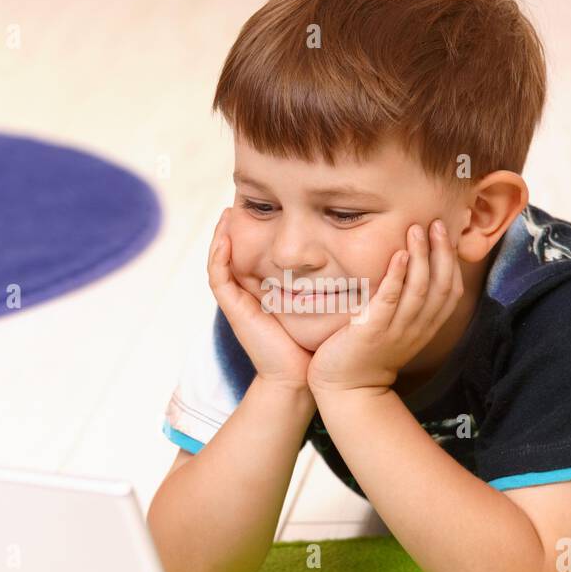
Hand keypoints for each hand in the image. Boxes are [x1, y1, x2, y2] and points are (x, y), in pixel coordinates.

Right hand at [207, 209, 313, 389]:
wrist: (304, 374)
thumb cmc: (316, 338)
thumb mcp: (322, 297)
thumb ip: (329, 276)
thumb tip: (352, 250)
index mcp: (266, 287)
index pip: (254, 251)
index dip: (255, 228)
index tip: (266, 204)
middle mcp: (249, 291)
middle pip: (233, 251)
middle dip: (235, 225)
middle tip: (238, 197)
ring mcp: (239, 300)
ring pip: (221, 260)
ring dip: (220, 235)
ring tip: (227, 211)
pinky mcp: (234, 309)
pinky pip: (219, 277)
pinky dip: (218, 256)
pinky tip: (225, 237)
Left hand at [306, 218, 464, 394]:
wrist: (347, 389)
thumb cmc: (367, 354)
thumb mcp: (395, 329)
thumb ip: (406, 304)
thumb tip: (409, 271)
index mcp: (424, 326)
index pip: (450, 291)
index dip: (451, 261)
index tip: (446, 234)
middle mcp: (416, 327)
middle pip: (440, 286)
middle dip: (441, 252)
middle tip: (436, 223)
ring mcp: (396, 330)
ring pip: (420, 290)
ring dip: (421, 257)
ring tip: (417, 230)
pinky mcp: (372, 331)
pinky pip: (389, 300)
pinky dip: (397, 277)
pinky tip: (398, 255)